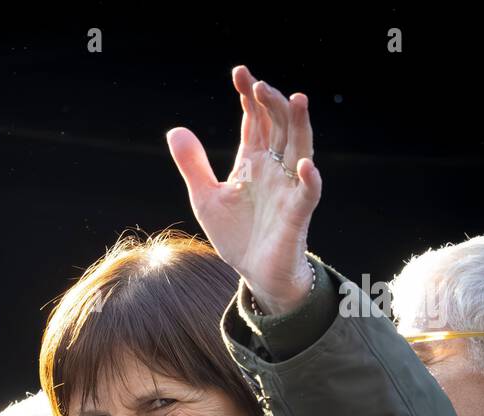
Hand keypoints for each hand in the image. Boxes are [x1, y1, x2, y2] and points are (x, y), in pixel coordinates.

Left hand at [167, 65, 321, 314]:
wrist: (255, 273)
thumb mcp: (205, 197)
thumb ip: (193, 164)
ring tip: (297, 98)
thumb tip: (175, 130)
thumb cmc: (236, 234)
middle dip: (271, 104)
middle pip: (279, 127)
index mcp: (253, 162)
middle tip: (258, 83)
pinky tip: (305, 165)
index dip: (249, 98)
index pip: (255, 121)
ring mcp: (288, 190)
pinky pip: (307, 195)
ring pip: (299, 149)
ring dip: (299, 125)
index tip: (239, 73)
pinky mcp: (296, 215)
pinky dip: (308, 180)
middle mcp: (274, 169)